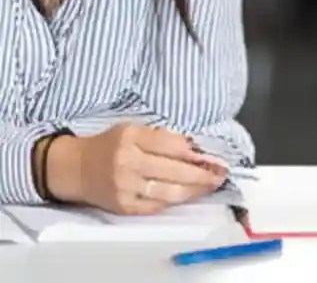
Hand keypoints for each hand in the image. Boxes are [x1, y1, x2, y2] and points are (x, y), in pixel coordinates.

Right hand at [46, 124, 226, 214]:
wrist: (74, 169)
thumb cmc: (110, 146)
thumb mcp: (133, 130)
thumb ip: (162, 137)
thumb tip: (196, 148)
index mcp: (131, 138)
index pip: (172, 146)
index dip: (196, 153)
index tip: (213, 156)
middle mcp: (128, 163)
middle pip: (176, 171)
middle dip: (204, 174)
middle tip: (221, 174)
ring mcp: (125, 188)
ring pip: (171, 192)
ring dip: (196, 190)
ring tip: (211, 185)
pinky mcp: (124, 207)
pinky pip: (158, 205)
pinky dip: (176, 200)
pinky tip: (189, 195)